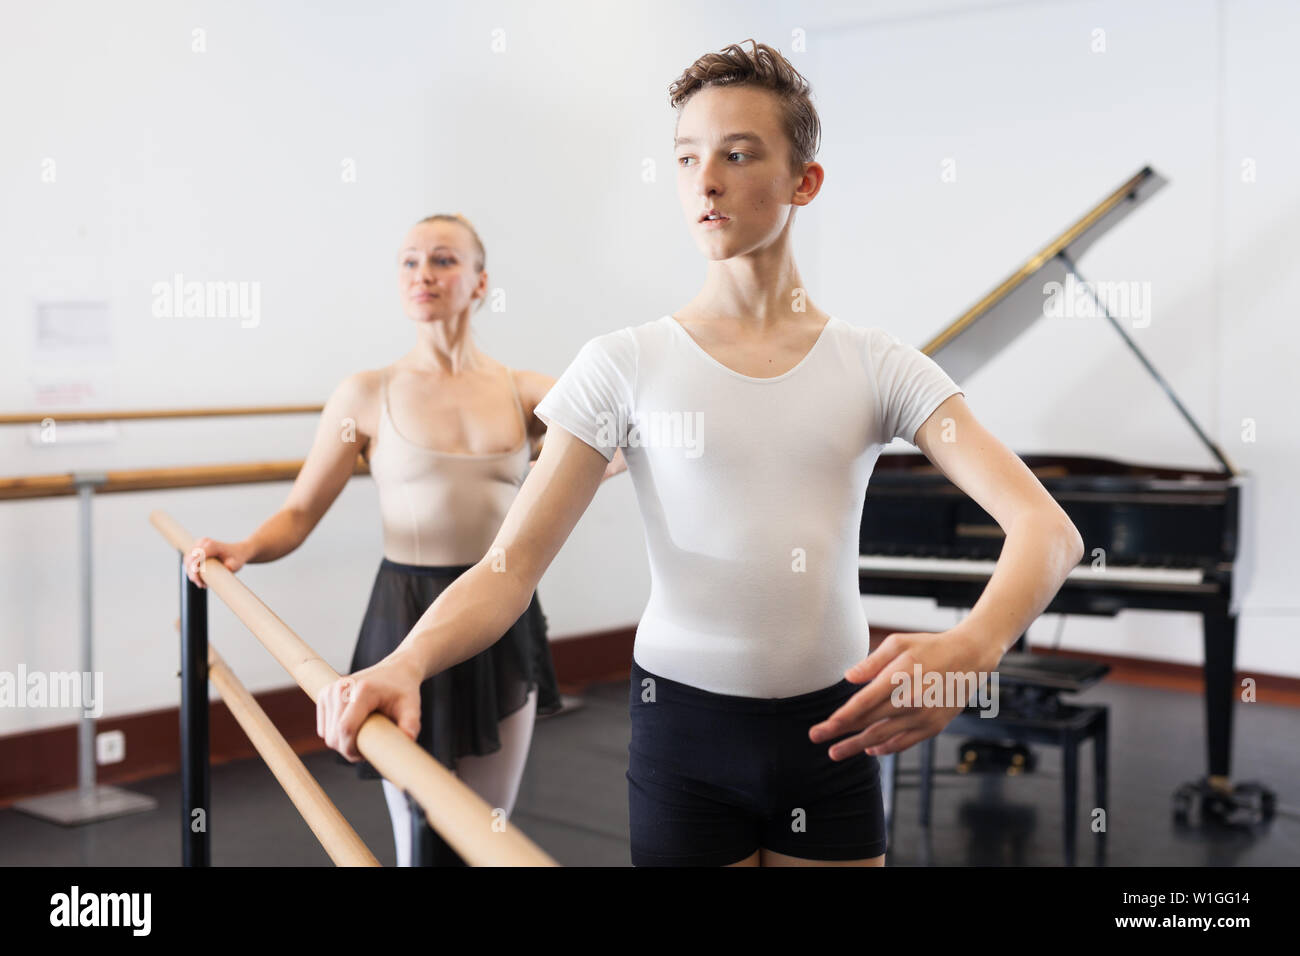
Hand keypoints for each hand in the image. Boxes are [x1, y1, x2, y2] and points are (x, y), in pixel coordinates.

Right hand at [185, 538, 252, 587]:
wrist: (238, 551)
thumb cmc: (237, 558)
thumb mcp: (236, 564)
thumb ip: (229, 567)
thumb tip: (219, 574)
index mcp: (212, 545)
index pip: (197, 556)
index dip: (194, 569)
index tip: (198, 581)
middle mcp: (203, 542)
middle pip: (189, 559)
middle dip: (192, 573)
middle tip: (201, 585)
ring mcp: (198, 544)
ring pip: (187, 560)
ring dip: (191, 573)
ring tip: (202, 583)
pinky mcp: (196, 549)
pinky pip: (189, 560)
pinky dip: (192, 570)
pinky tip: (201, 579)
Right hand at [316, 655, 422, 763]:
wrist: (394, 670)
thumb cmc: (404, 690)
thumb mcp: (412, 707)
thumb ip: (412, 724)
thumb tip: (407, 739)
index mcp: (362, 690)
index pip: (345, 728)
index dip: (351, 750)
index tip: (364, 756)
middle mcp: (342, 687)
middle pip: (334, 735)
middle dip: (347, 750)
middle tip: (366, 749)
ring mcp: (330, 690)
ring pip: (327, 734)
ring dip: (341, 743)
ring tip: (361, 737)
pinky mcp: (324, 694)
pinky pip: (323, 728)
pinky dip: (334, 735)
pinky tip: (351, 730)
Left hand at [809, 629, 1003, 758]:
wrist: (970, 657)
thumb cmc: (930, 646)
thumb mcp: (898, 643)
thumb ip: (872, 662)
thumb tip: (848, 678)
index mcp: (899, 678)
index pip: (862, 704)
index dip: (839, 719)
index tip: (821, 728)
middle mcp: (910, 701)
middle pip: (868, 723)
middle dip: (840, 734)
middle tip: (817, 738)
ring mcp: (923, 717)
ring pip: (883, 737)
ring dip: (857, 746)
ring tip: (836, 752)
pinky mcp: (934, 726)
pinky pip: (905, 743)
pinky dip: (885, 748)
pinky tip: (869, 749)